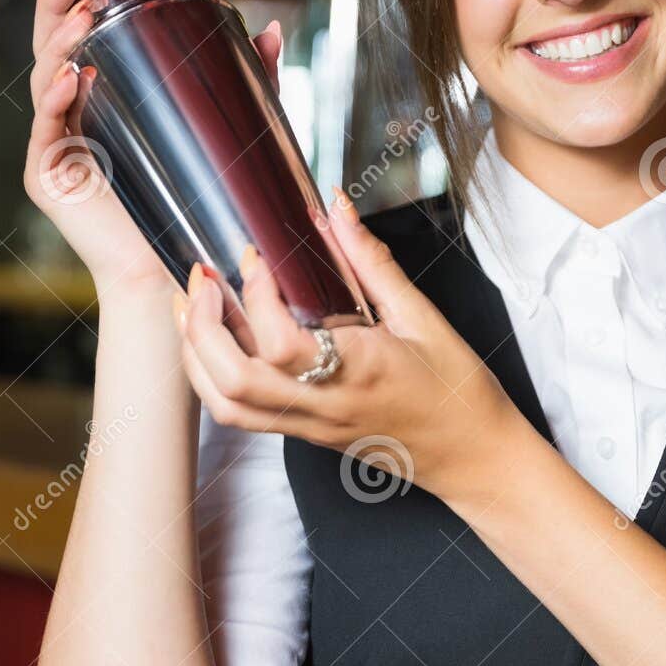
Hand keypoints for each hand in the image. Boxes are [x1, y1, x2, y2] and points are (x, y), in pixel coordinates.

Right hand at [24, 0, 282, 300]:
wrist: (183, 264)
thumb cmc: (198, 200)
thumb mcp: (225, 128)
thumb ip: (247, 81)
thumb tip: (271, 30)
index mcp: (102, 100)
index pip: (78, 40)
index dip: (73, 2)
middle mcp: (73, 116)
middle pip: (51, 50)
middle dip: (58, 9)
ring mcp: (56, 146)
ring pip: (45, 82)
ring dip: (61, 46)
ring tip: (84, 20)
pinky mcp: (50, 178)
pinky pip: (47, 131)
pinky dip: (59, 101)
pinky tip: (75, 78)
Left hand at [174, 189, 516, 502]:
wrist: (473, 456)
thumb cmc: (456, 391)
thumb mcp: (423, 318)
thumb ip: (371, 262)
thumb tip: (335, 209)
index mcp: (357, 372)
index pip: (279, 342)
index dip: (256, 294)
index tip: (256, 255)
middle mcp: (323, 406)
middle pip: (233, 381)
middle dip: (202, 326)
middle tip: (202, 278)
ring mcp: (309, 427)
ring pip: (226, 405)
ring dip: (196, 354)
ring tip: (192, 305)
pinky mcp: (304, 435)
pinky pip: (242, 414)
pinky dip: (213, 377)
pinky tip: (217, 340)